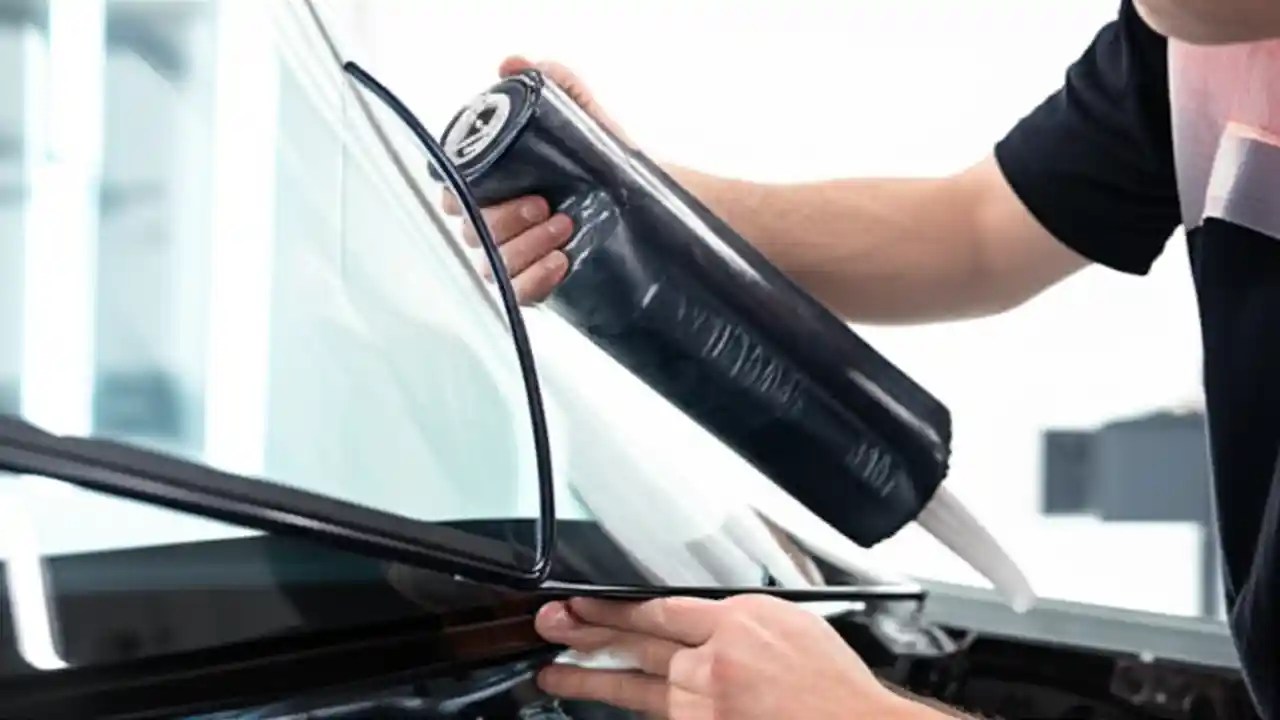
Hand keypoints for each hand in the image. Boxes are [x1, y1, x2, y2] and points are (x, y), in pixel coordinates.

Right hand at [442, 56, 631, 303]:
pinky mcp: (536, 286)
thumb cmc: (603, 160)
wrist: (647, 199)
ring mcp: (515, 258)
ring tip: (565, 228)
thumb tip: (513, 62)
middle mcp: (495, 224)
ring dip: (525, 247)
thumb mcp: (583, 117)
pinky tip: (561, 263)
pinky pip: (518, 295)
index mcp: (493, 185)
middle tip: (545, 204)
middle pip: (472, 232)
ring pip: (494, 265)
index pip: (452, 195)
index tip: (493, 183)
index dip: (459, 194)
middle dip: (505, 219)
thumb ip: (555, 85)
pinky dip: (535, 280)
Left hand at [533, 594, 926, 718]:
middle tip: (551, 626)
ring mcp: (706, 707)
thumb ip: (740, 620)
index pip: (659, 610)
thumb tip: (703, 619)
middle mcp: (714, 665)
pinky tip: (607, 708)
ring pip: (637, 688)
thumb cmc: (836, 688)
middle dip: (587, 633)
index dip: (614, 607)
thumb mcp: (793, 626)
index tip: (583, 602)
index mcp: (739, 623)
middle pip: (636, 644)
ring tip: (554, 675)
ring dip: (590, 680)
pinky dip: (634, 712)